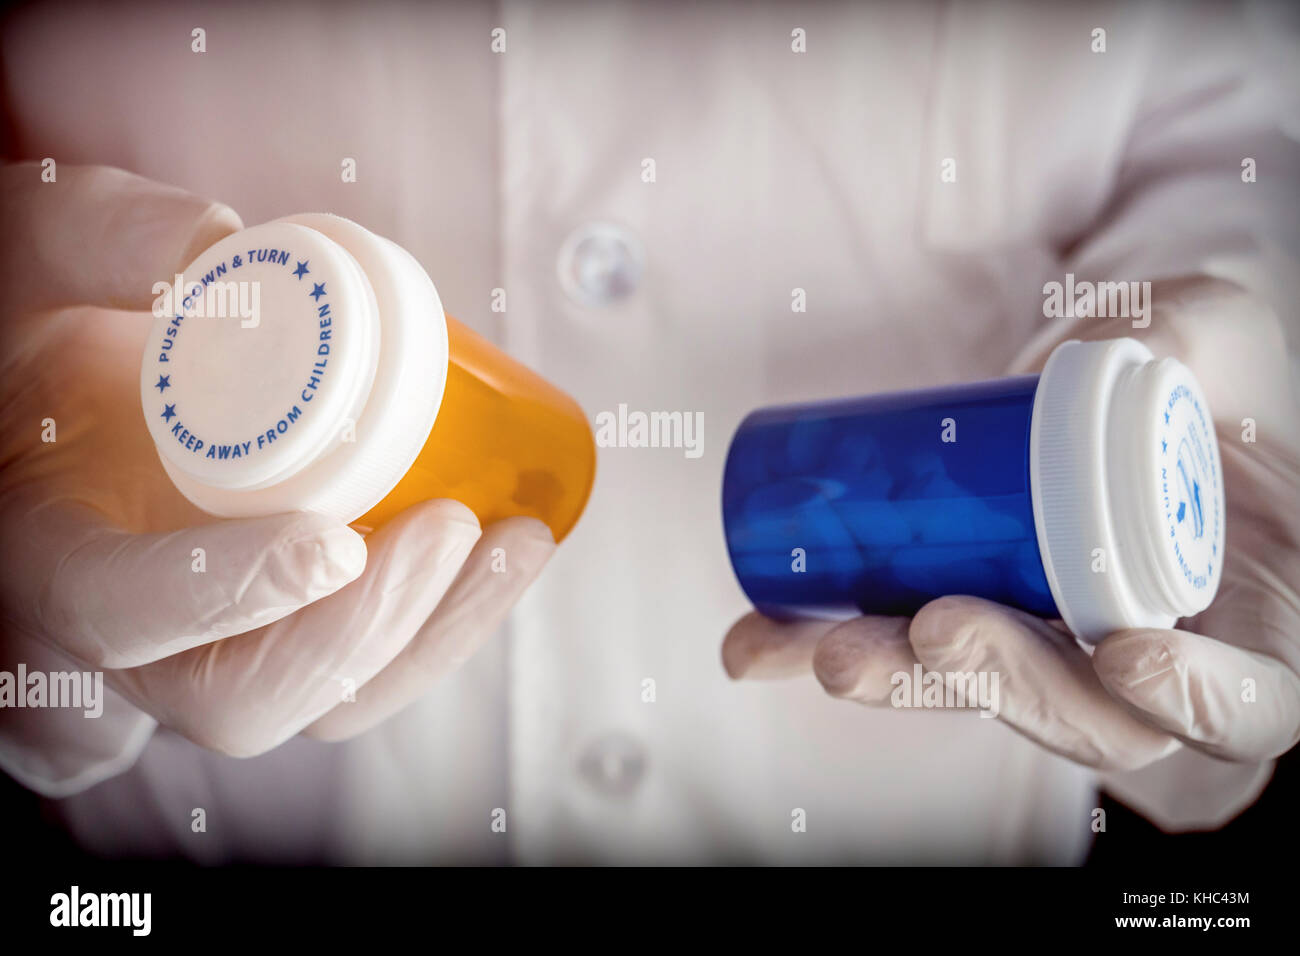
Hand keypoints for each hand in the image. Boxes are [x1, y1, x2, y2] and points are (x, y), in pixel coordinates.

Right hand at [0, 164, 553, 794]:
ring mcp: (212, 643)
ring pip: (323, 702)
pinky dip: (444, 622)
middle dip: (365, 629)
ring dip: (435, 632)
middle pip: (243, 698)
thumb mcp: (39, 257)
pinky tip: (507, 551)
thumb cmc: (47, 319)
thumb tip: (211, 240)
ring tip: (516, 542)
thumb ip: (99, 240)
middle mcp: (129, 632)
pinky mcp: (280, 626)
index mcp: (47, 552)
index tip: (334, 543)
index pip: (121, 610)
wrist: (73, 379)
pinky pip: (363, 666)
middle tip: (455, 525)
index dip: (226, 594)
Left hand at [723, 280, 1299, 826]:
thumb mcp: (1207, 334)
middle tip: (934, 626)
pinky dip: (820, 648)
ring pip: (980, 692)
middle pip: (1091, 716)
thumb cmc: (1190, 362)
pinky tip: (755, 644)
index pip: (1257, 697)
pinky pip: (895, 648)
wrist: (1108, 374)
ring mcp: (1044, 643)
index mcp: (1253, 608)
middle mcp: (1149, 648)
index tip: (1126, 652)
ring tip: (825, 648)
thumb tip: (1133, 351)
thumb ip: (1187, 338)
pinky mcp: (960, 618)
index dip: (1204, 700)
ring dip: (899, 679)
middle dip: (1003, 681)